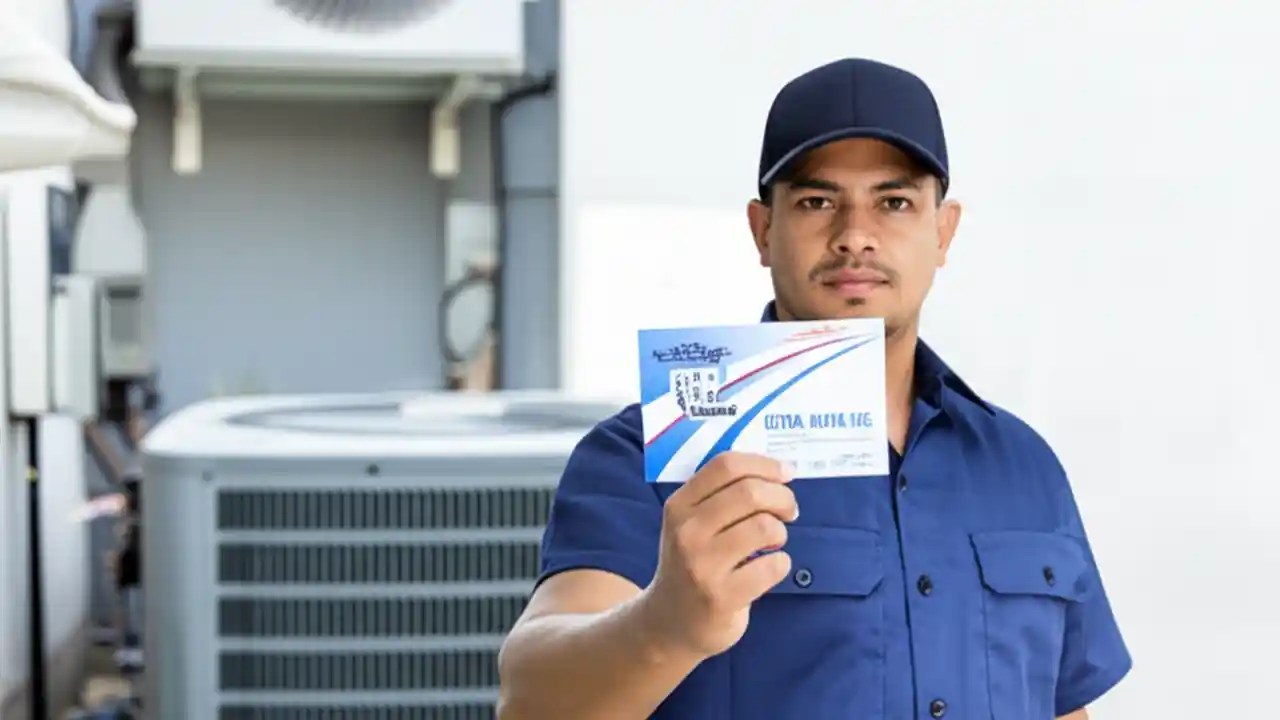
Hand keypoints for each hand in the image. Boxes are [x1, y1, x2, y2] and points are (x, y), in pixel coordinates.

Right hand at [639, 452, 797, 659]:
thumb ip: (720, 495)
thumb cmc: (692, 563)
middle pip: (750, 493)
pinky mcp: (722, 597)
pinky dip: (780, 564)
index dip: (763, 464)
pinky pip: (773, 566)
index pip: (725, 465)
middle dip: (782, 497)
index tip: (785, 472)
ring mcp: (702, 566)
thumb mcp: (690, 524)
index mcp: (679, 505)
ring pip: (765, 527)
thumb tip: (775, 469)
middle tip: (790, 509)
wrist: (667, 623)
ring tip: (773, 542)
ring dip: (780, 532)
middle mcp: (686, 532)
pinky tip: (767, 568)